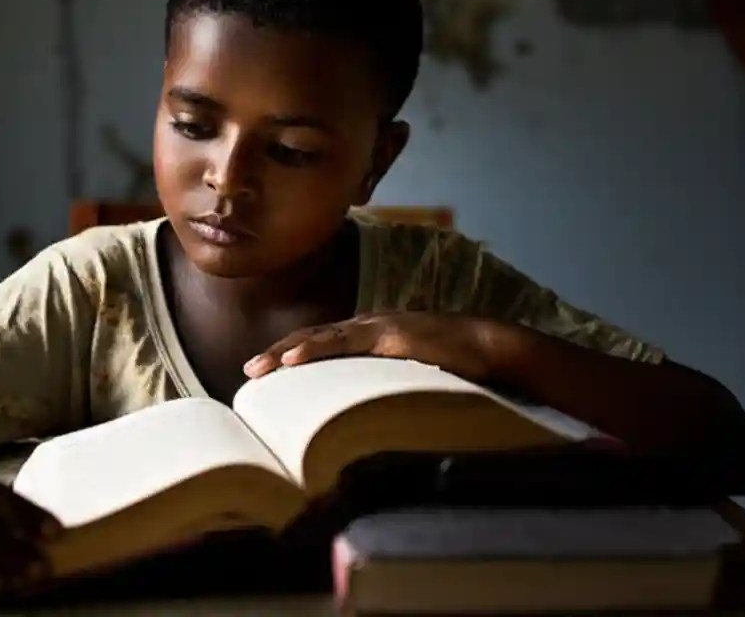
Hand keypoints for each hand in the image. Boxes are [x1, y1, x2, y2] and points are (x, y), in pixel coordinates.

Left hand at [244, 311, 507, 380]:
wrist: (495, 350)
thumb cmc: (458, 368)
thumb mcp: (412, 376)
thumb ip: (386, 387)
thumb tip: (366, 418)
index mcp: (373, 335)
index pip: (323, 344)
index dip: (293, 355)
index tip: (266, 372)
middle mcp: (370, 326)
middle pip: (313, 338)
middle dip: (279, 354)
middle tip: (250, 372)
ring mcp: (379, 327)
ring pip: (321, 338)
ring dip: (286, 352)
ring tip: (259, 368)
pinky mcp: (390, 335)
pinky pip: (344, 342)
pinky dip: (314, 349)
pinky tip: (291, 359)